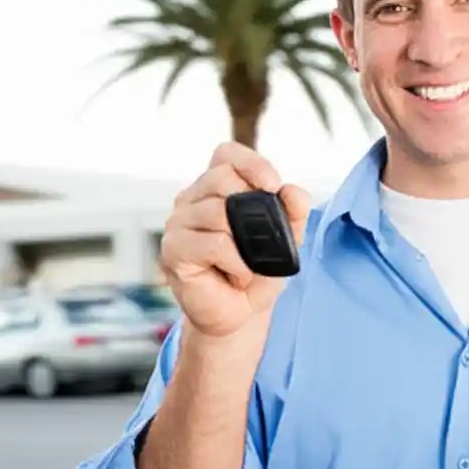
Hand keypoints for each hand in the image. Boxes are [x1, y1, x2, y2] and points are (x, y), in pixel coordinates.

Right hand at [159, 142, 311, 338]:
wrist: (241, 313)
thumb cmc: (258, 272)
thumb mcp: (287, 238)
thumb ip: (294, 212)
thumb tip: (292, 192)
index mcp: (215, 189)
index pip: (226, 154)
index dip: (251, 163)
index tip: (273, 185)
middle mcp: (191, 200)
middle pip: (220, 178)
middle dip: (251, 207)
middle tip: (262, 239)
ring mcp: (178, 224)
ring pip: (218, 211)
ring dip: (246, 244)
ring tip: (247, 264)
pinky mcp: (174, 251)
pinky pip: (214, 243)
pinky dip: (237, 262)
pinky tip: (237, 275)